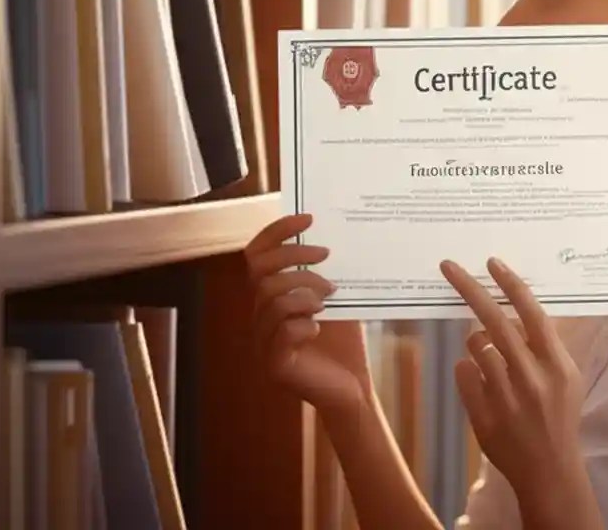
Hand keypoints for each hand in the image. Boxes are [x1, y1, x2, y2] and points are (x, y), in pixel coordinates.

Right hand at [245, 214, 369, 418]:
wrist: (352, 389)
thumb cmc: (343, 343)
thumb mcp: (336, 299)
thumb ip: (325, 273)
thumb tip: (333, 233)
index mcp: (270, 298)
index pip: (256, 255)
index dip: (276, 232)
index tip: (308, 218)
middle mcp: (260, 317)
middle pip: (260, 273)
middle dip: (294, 257)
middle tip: (326, 256)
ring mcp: (264, 342)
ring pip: (270, 300)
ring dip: (304, 290)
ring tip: (330, 296)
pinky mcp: (276, 366)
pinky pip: (281, 334)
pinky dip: (303, 324)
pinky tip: (319, 329)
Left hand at [441, 258, 602, 529]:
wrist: (549, 469)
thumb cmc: (558, 416)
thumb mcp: (565, 378)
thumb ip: (542, 346)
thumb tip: (513, 310)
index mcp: (557, 364)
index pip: (532, 313)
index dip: (511, 284)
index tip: (492, 262)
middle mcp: (532, 377)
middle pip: (494, 320)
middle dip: (469, 288)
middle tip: (448, 266)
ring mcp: (506, 397)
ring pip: (474, 345)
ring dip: (475, 341)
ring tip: (488, 355)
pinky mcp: (483, 414)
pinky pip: (462, 372)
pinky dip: (466, 370)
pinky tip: (482, 382)